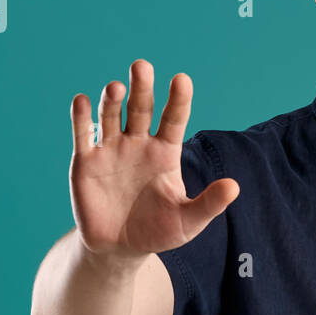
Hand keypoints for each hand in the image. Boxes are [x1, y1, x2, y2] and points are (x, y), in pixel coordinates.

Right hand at [69, 59, 237, 260]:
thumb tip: (234, 187)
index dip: (178, 99)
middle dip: (141, 87)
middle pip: (141, 108)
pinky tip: (82, 102)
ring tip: (116, 88)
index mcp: (166, 151)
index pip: (174, 118)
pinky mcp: (85, 161)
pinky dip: (81, 117)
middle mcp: (138, 143)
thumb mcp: (188, 221)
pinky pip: (83, 134)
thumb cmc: (159, 231)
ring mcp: (111, 149)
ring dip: (111, 100)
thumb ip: (209, 204)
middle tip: (142, 66)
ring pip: (111, 115)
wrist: (119, 248)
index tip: (181, 79)